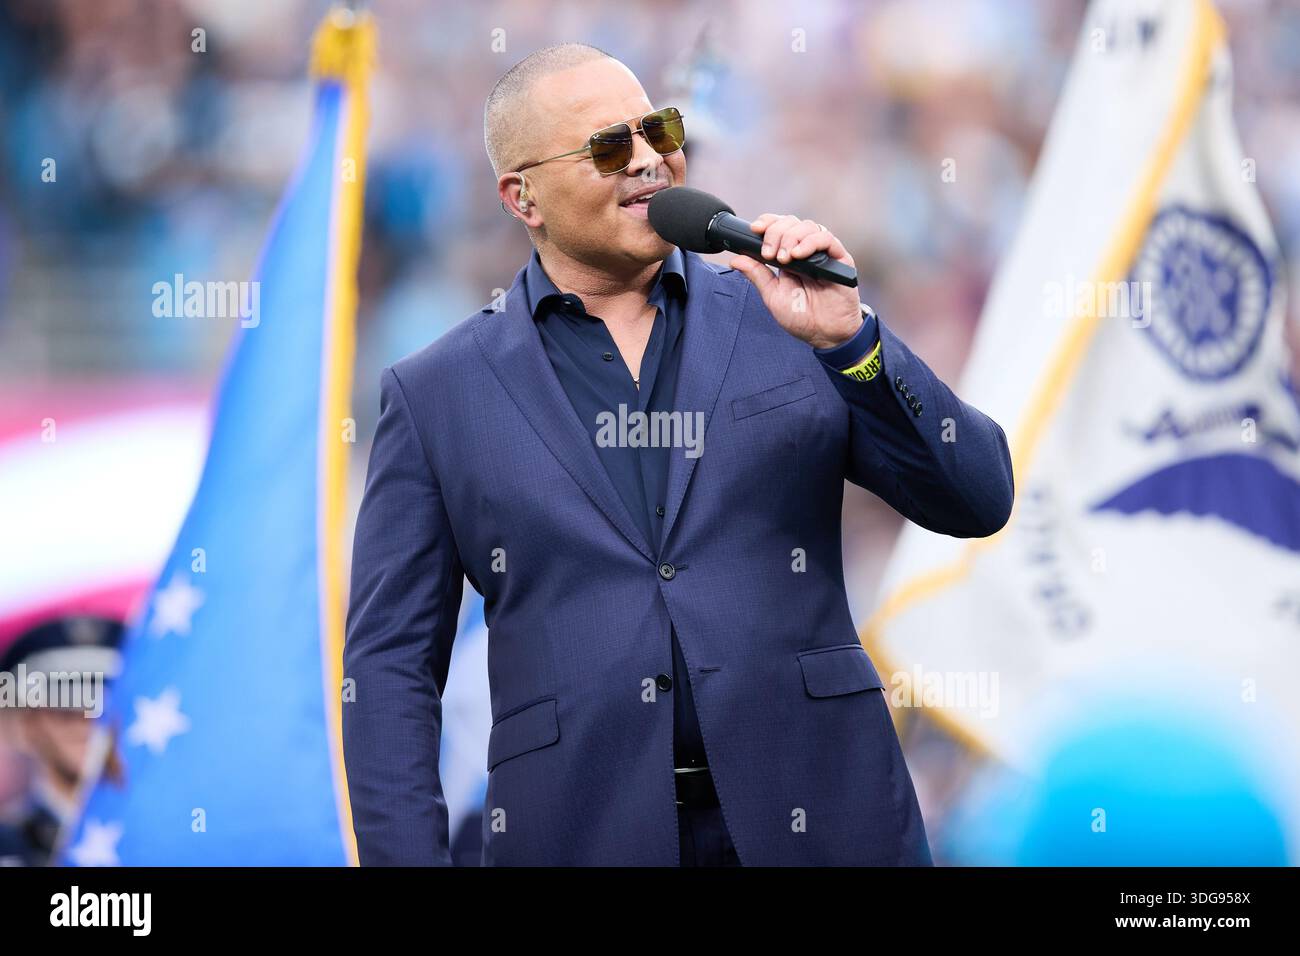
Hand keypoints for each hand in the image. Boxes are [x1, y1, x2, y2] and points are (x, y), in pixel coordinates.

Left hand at [728, 215, 862, 349]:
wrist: (825, 333)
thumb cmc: (802, 316)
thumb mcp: (772, 295)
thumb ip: (757, 275)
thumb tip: (735, 260)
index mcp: (788, 256)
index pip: (778, 227)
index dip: (767, 223)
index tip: (755, 230)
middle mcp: (805, 250)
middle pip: (790, 222)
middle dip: (775, 234)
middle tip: (769, 254)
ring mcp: (822, 253)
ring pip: (807, 226)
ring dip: (790, 238)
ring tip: (784, 259)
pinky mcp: (839, 257)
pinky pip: (826, 238)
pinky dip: (810, 242)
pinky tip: (799, 255)